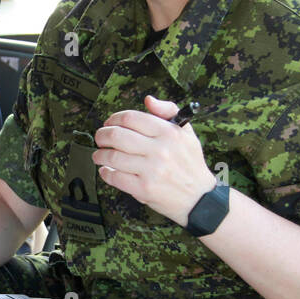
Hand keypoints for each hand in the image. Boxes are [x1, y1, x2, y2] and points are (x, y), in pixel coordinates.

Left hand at [92, 95, 217, 226]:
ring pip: (112, 157)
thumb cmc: (190, 164)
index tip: (109, 123)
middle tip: (99, 138)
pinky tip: (106, 170)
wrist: (200, 198)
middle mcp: (159, 150)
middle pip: (117, 135)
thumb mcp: (186, 133)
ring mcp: (151, 170)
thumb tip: (148, 100)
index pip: (131, 118)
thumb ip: (168, 111)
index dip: (114, 118)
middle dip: (101, 135)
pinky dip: (106, 173)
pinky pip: (115, 177)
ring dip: (100, 155)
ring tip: (99, 155)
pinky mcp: (144, 189)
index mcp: (169, 133)